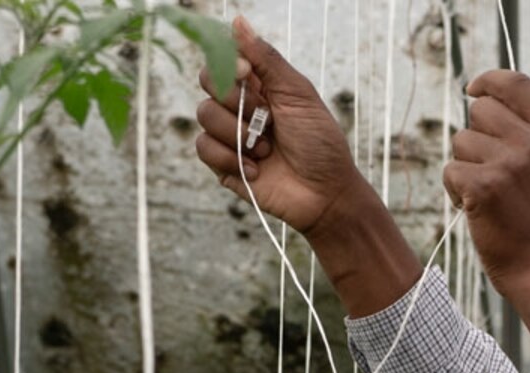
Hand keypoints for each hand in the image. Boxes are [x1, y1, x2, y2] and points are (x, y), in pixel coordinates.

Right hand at [192, 19, 365, 237]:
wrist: (325, 194)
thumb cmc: (320, 143)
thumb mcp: (298, 94)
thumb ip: (266, 59)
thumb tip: (238, 22)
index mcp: (259, 84)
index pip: (224, 58)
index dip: (229, 64)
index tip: (248, 74)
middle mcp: (240, 105)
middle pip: (208, 82)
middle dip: (237, 101)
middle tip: (267, 120)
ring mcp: (229, 135)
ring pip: (204, 115)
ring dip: (238, 133)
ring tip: (266, 150)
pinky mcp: (223, 164)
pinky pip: (203, 148)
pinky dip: (229, 158)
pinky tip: (257, 169)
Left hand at [446, 72, 529, 293]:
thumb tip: (490, 103)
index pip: (516, 82)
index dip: (488, 80)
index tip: (473, 90)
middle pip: (480, 111)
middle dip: (475, 139)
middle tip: (488, 172)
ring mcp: (510, 164)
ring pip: (461, 142)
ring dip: (465, 168)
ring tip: (488, 198)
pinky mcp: (483, 186)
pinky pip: (450, 170)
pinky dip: (455, 192)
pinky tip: (476, 211)